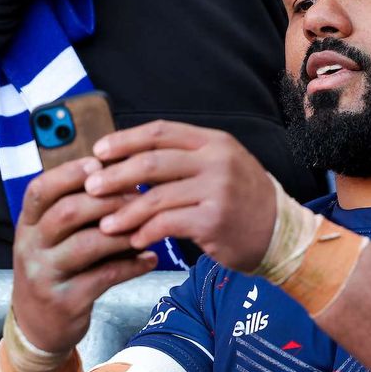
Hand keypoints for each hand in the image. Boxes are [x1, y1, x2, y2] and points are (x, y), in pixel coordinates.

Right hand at [12, 157, 159, 353]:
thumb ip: (78, 209)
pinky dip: (132, 265)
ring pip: (87, 244)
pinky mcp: (66, 301)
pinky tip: (150, 258)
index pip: (40, 189)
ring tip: (149, 226)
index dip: (70, 173)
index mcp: (27, 224)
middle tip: (139, 195)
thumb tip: (123, 174)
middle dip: (107, 200)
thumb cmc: (56, 269)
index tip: (101, 164)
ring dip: (123, 232)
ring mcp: (45, 276)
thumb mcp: (52, 237)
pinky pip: (105, 277)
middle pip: (67, 212)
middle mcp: (30, 247)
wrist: (38, 327)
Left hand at [87, 121, 276, 272]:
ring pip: (157, 196)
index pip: (161, 132)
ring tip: (105, 224)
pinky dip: (146, 233)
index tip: (98, 151)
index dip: (126, 140)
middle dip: (116, 175)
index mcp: (213, 141)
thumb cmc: (241, 200)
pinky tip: (134, 240)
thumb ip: (183, 158)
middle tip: (90, 187)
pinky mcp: (215, 220)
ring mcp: (218, 190)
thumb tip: (130, 158)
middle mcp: (217, 160)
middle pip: (153, 161)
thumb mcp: (219, 166)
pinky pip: (168, 224)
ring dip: (125, 212)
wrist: (279, 233)